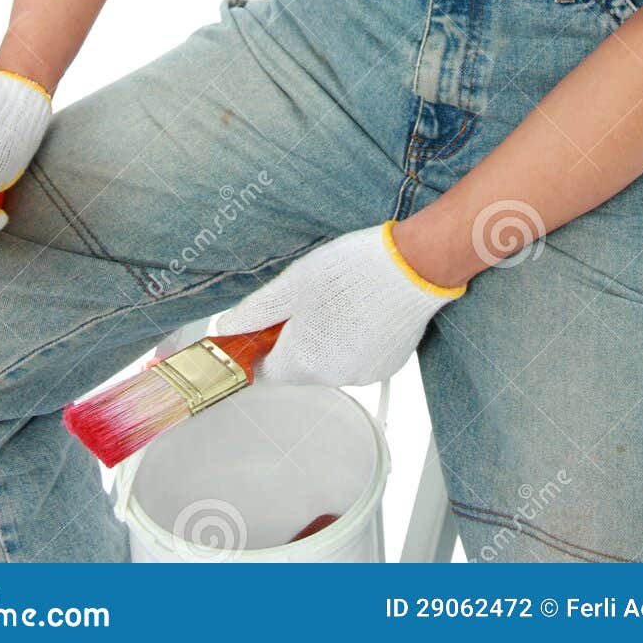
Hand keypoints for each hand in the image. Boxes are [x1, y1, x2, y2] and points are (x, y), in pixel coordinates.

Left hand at [214, 220, 468, 386]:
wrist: (415, 266)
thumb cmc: (356, 270)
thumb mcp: (294, 283)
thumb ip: (256, 312)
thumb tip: (227, 329)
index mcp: (305, 359)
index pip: (265, 372)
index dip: (259, 348)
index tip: (262, 329)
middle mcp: (334, 375)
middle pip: (298, 366)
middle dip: (295, 339)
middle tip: (307, 301)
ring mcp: (364, 372)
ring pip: (329, 362)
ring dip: (326, 339)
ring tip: (340, 300)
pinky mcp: (388, 364)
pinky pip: (358, 358)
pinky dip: (354, 340)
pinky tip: (362, 310)